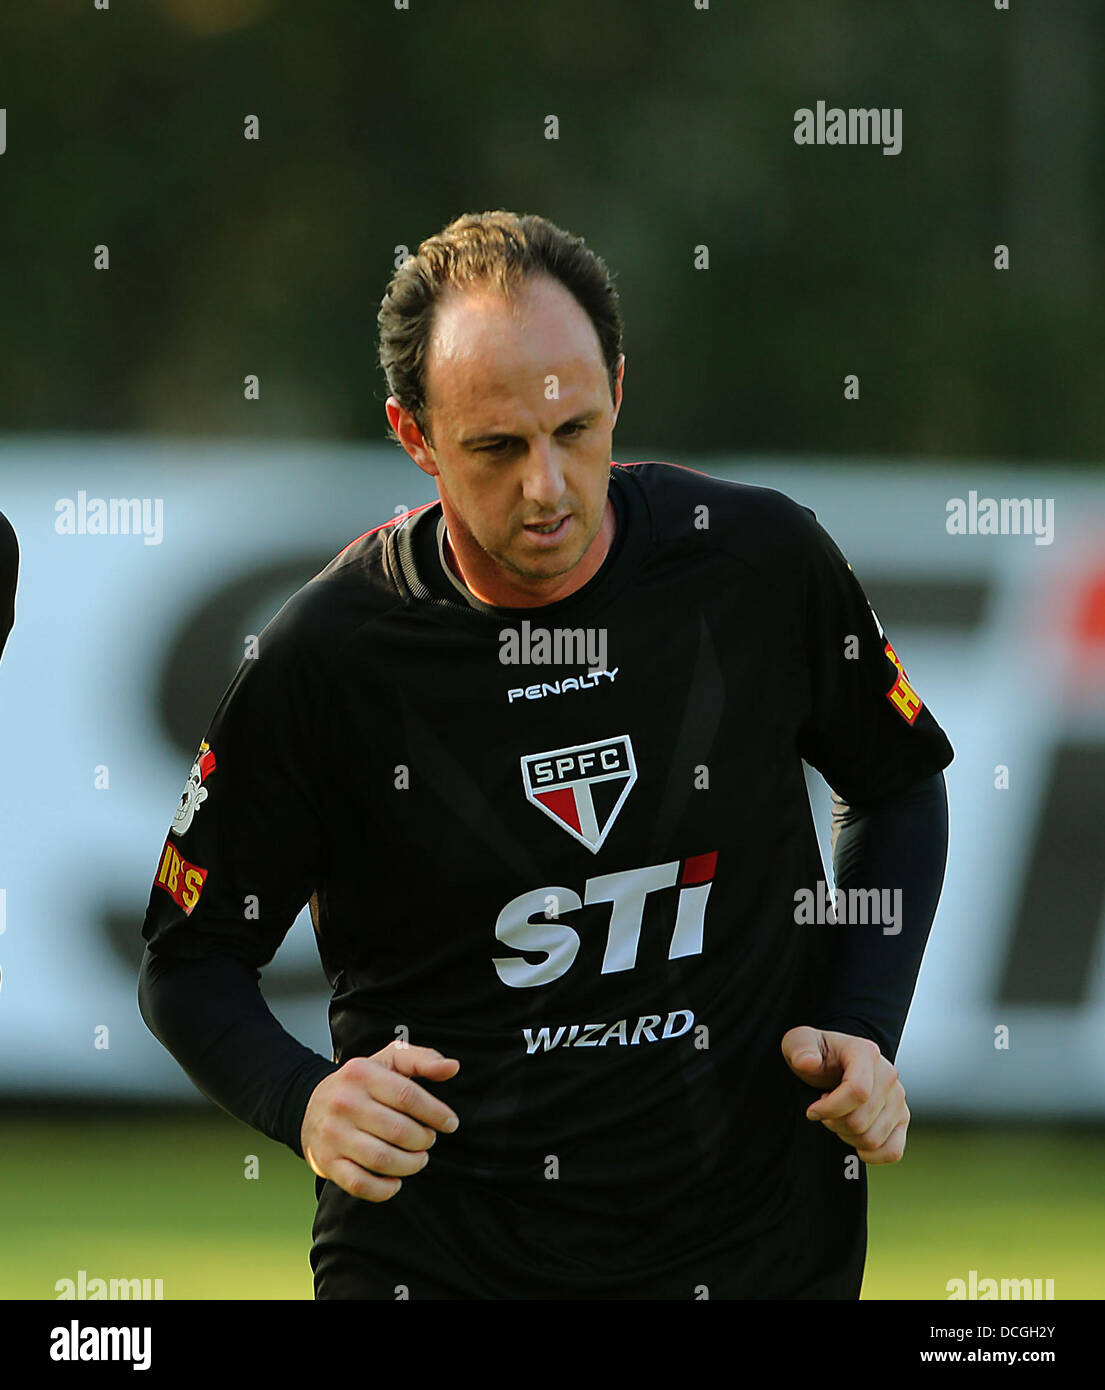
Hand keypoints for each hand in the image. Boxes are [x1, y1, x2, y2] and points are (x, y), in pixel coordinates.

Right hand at [301, 1041, 459, 1200]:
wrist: (310, 1104)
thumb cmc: (361, 1082)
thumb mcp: (388, 1060)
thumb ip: (422, 1059)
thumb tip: (452, 1067)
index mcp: (362, 1073)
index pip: (409, 1096)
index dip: (436, 1113)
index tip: (450, 1123)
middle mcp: (344, 1103)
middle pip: (399, 1131)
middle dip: (424, 1140)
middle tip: (429, 1140)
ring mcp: (334, 1134)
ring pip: (382, 1160)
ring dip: (410, 1165)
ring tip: (419, 1159)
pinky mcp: (327, 1162)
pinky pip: (360, 1184)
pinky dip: (384, 1189)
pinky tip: (396, 1182)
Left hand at [780, 1025, 908, 1163]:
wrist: (832, 1062)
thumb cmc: (816, 1054)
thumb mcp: (799, 1043)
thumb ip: (800, 1049)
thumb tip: (808, 1063)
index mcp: (866, 1052)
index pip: (858, 1091)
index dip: (830, 1109)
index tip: (812, 1110)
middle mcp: (889, 1075)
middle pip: (861, 1120)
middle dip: (834, 1124)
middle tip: (824, 1112)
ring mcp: (898, 1098)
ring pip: (873, 1139)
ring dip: (847, 1137)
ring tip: (839, 1118)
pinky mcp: (902, 1118)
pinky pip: (893, 1151)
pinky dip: (871, 1155)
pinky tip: (854, 1140)